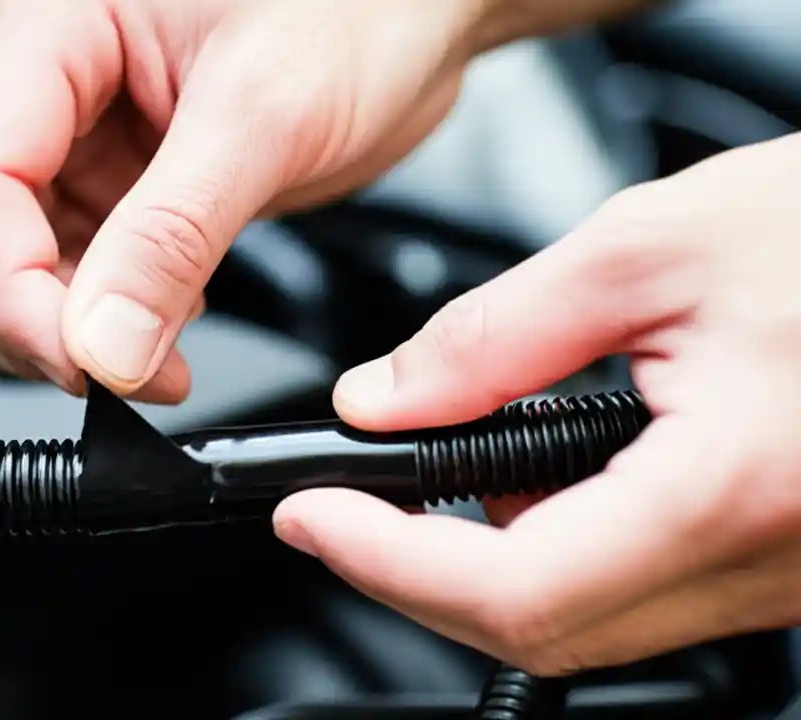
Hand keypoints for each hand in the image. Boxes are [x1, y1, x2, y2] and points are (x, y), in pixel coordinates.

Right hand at [0, 0, 489, 400]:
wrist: (423, 4)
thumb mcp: (265, 115)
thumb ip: (172, 235)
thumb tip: (102, 347)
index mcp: (50, 23)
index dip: (13, 286)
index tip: (83, 364)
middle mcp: (48, 69)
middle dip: (33, 311)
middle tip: (115, 373)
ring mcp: (82, 124)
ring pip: (22, 249)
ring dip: (75, 321)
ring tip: (157, 353)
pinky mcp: (123, 168)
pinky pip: (83, 254)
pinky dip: (112, 307)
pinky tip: (166, 316)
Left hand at [274, 133, 800, 674]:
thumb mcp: (644, 251)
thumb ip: (493, 338)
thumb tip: (385, 400)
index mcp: (728, 488)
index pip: (514, 589)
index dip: (385, 564)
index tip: (312, 520)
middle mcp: (762, 561)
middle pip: (540, 631)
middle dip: (414, 576)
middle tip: (344, 508)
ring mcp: (774, 575)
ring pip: (587, 623)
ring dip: (481, 567)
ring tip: (437, 474)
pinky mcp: (774, 559)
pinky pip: (639, 592)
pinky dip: (556, 550)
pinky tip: (532, 482)